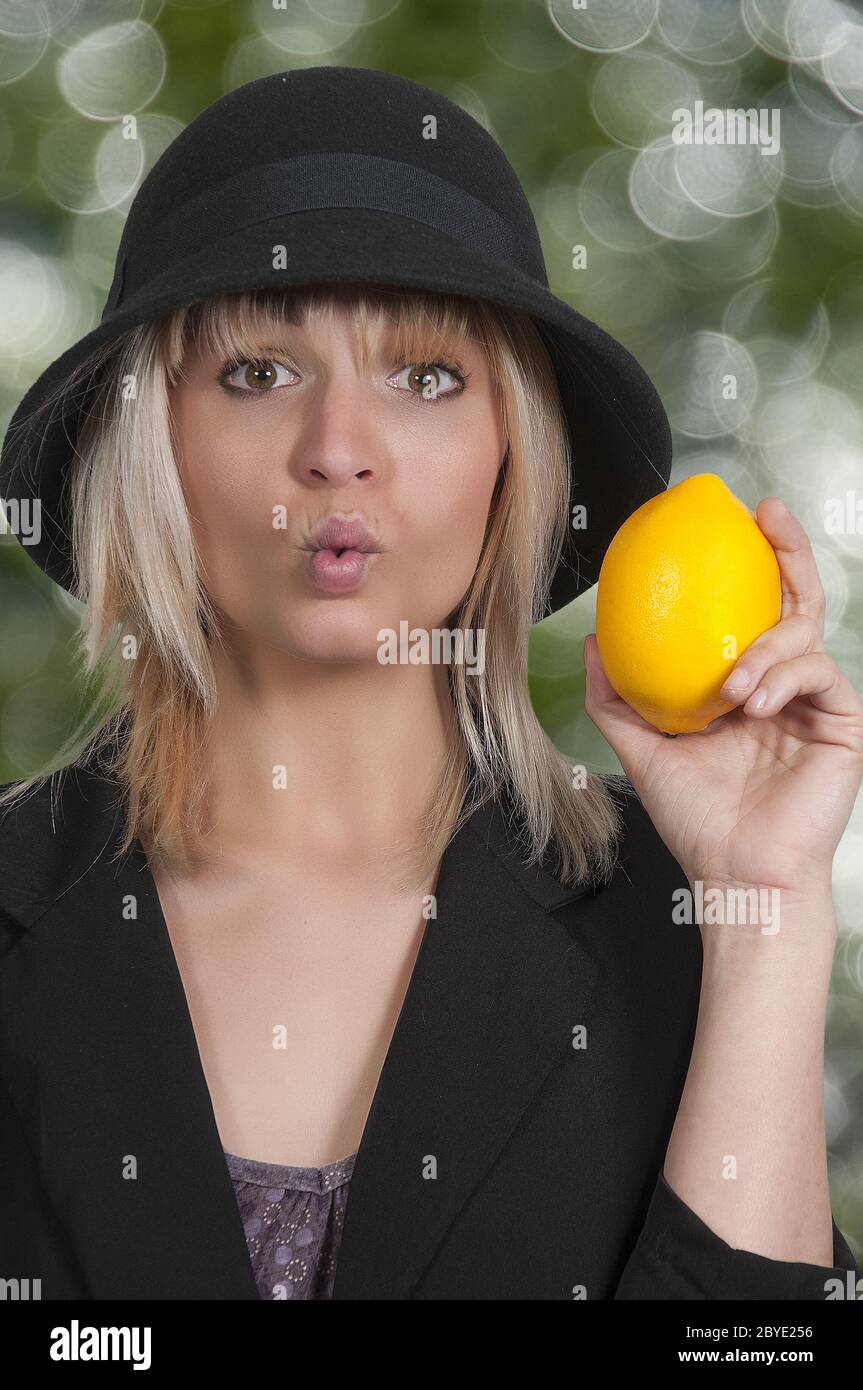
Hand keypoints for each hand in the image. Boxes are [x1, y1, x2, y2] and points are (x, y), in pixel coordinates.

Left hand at [583, 497, 862, 903]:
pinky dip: (784, 677)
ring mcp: (814, 701)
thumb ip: (618, 699)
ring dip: (765, 648)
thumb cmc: (696, 820)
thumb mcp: (643, 751)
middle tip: (767, 515)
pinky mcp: (843, 722)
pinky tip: (756, 702)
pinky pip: (820, 672)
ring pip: (805, 633)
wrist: (736, 873)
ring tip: (733, 688)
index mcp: (743, 686)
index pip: (751, 613)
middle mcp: (781, 685)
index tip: (727, 521)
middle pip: (795, 600)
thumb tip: (593, 642)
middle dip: (788, 549)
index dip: (747, 566)